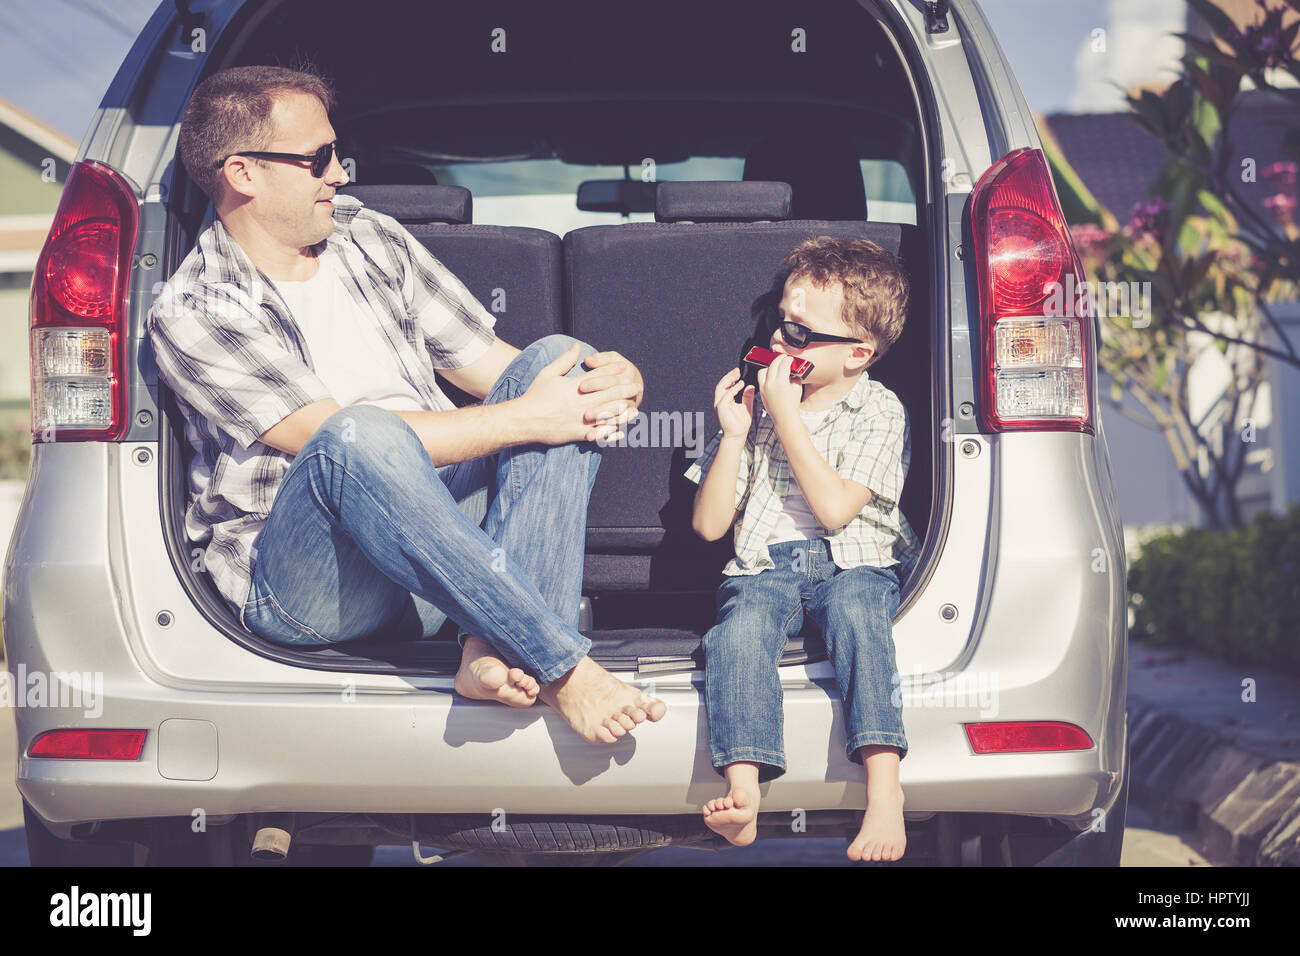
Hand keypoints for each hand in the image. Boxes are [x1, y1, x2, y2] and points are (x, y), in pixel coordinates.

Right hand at [516, 342, 639, 444]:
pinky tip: (620, 432)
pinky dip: (611, 433)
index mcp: (575, 386)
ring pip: (608, 414)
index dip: (613, 371)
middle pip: (609, 394)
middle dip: (625, 390)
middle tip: (637, 387)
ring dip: (623, 411)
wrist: (523, 419)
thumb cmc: (535, 395)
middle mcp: (581, 402)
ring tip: (635, 409)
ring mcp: (581, 419)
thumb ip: (565, 360)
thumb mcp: (548, 373)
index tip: (624, 367)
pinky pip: (598, 434)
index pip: (599, 376)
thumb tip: (577, 346)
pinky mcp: (578, 433)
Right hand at [714, 367, 753, 437]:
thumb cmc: (741, 424)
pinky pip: (726, 395)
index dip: (731, 378)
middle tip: (737, 371)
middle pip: (721, 384)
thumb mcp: (747, 406)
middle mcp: (720, 401)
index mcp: (725, 400)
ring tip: (737, 375)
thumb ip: (748, 396)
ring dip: (729, 380)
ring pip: (721, 387)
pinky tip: (740, 385)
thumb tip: (751, 386)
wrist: (738, 435)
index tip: (738, 372)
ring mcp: (719, 404)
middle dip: (729, 376)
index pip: (725, 386)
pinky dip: (733, 389)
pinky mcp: (721, 407)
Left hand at [756, 352, 802, 424]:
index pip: (783, 364)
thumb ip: (794, 377)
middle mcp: (770, 384)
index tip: (790, 359)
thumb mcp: (797, 388)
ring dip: (770, 366)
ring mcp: (764, 388)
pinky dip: (766, 374)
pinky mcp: (761, 392)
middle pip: (773, 365)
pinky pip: (761, 378)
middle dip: (779, 360)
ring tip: (776, 366)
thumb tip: (793, 372)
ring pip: (763, 370)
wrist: (784, 417)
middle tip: (784, 358)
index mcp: (780, 382)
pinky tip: (771, 375)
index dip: (787, 360)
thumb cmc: (791, 405)